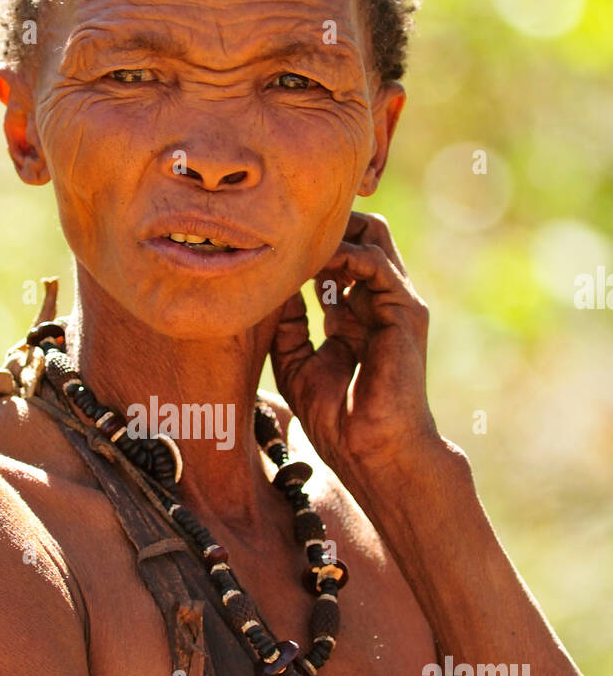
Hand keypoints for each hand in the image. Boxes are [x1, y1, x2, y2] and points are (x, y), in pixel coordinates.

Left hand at [270, 212, 439, 479]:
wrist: (371, 449)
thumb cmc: (336, 418)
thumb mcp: (295, 364)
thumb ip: (287, 325)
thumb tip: (272, 286)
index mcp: (354, 317)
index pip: (338, 262)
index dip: (308, 249)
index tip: (271, 249)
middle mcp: (377, 304)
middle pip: (363, 237)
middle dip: (328, 227)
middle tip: (287, 234)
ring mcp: (395, 304)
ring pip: (374, 237)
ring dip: (334, 235)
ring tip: (297, 245)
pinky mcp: (405, 309)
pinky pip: (376, 260)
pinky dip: (345, 252)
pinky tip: (315, 261)